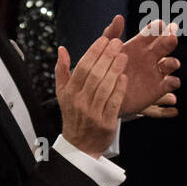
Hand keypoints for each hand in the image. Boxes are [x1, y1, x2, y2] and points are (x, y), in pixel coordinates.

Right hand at [55, 33, 126, 157]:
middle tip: (118, 43)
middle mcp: (79, 102)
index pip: (82, 67)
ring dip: (115, 69)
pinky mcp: (106, 123)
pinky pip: (114, 102)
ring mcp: (93, 113)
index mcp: (69, 93)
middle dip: (107, 56)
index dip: (94, 52)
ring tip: (123, 56)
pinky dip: (120, 88)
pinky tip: (124, 76)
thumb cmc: (73, 116)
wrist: (80, 146)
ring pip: (105, 86)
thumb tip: (62, 49)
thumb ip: (62, 71)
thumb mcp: (63, 95)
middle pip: (95, 74)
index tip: (104, 40)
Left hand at [101, 15, 179, 116]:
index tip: (161, 24)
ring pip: (171, 63)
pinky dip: (174, 82)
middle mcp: (151, 56)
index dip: (158, 27)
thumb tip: (119, 17)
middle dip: (170, 39)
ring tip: (168, 63)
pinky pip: (172, 83)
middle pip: (166, 44)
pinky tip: (169, 81)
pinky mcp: (159, 88)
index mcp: (139, 44)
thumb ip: (112, 34)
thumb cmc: (106, 70)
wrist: (104, 95)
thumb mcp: (106, 50)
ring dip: (173, 62)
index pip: (153, 31)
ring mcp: (156, 72)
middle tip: (171, 37)